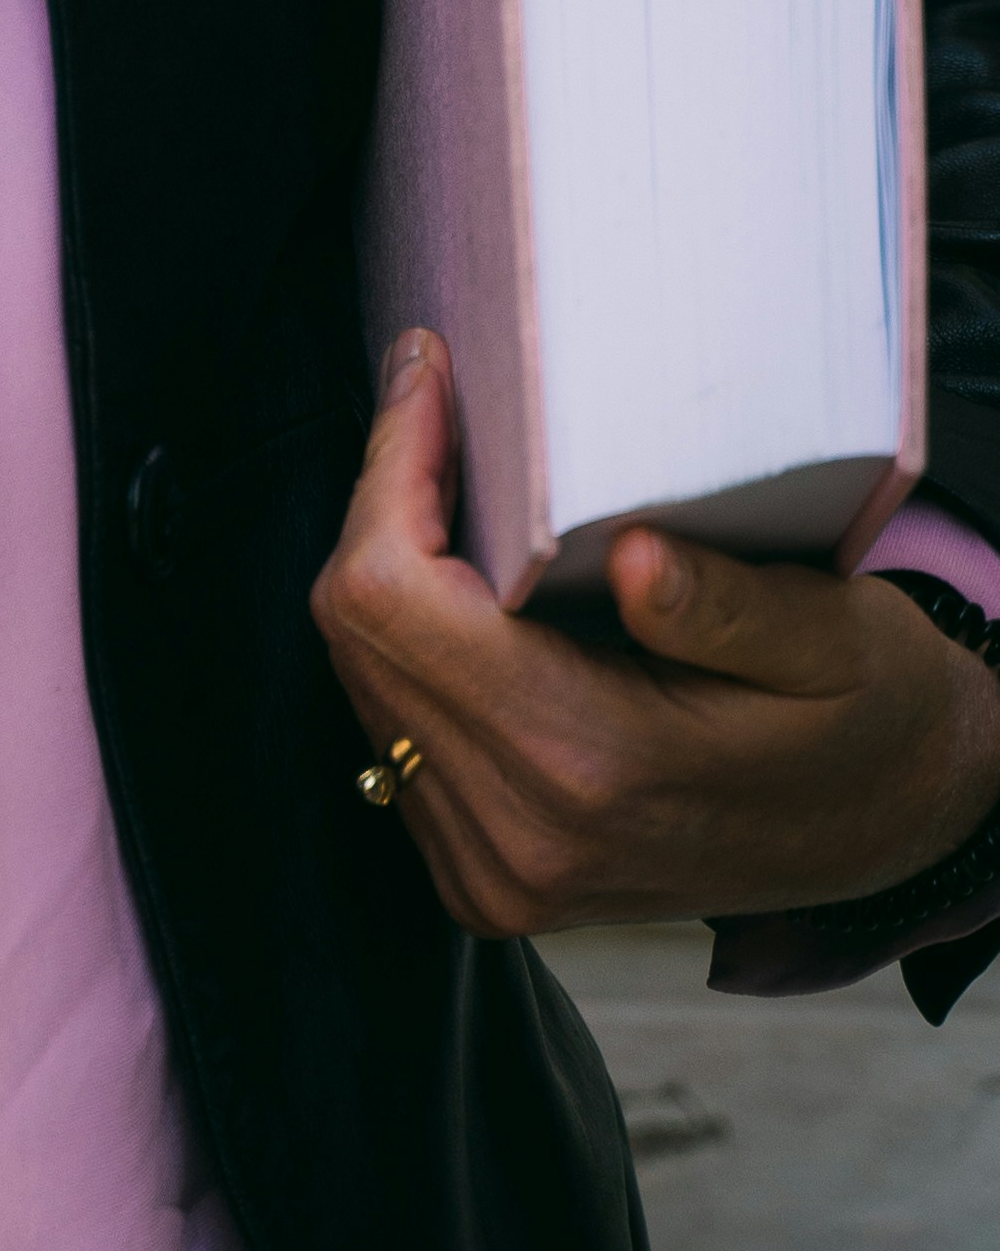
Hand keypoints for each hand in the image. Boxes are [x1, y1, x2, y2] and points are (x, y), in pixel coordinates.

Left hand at [310, 331, 999, 934]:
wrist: (890, 833)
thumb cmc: (871, 721)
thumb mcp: (838, 643)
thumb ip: (728, 605)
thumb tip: (632, 556)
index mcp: (591, 765)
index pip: (395, 599)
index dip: (391, 472)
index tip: (426, 378)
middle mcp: (518, 833)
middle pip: (360, 632)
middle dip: (383, 505)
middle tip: (435, 406)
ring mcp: (491, 866)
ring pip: (364, 677)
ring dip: (390, 574)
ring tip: (448, 481)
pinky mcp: (482, 872)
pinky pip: (395, 730)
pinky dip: (411, 644)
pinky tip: (466, 586)